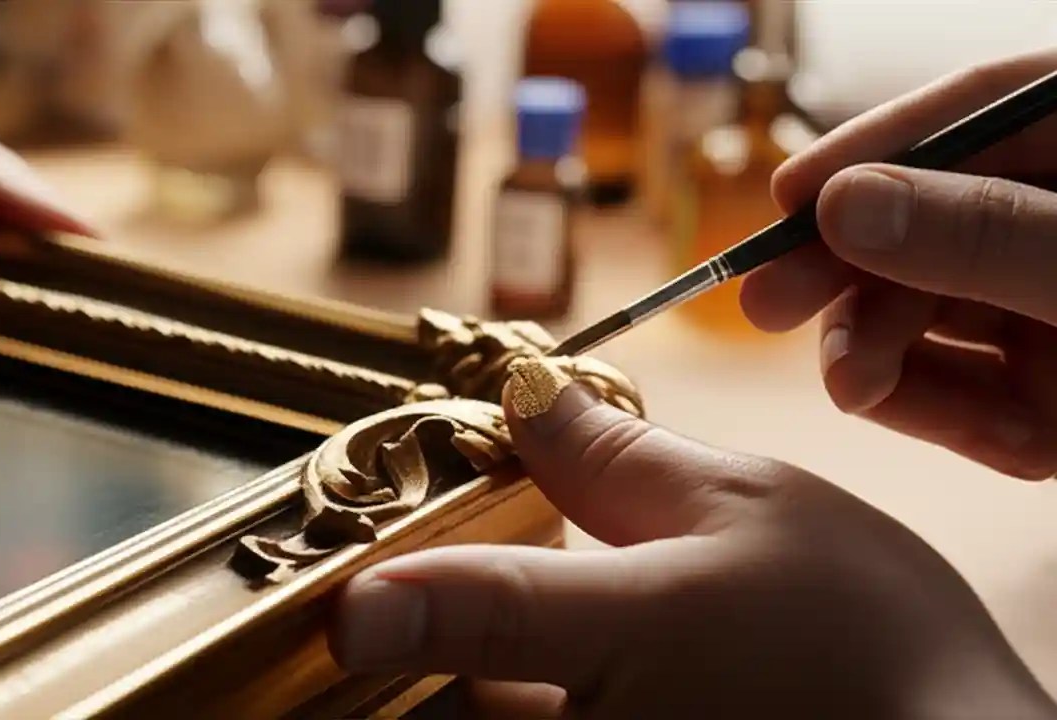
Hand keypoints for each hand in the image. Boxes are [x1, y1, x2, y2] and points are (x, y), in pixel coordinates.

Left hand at [328, 369, 1056, 718]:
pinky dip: (544, 701)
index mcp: (625, 639)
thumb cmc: (869, 638)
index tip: (348, 611)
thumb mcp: (751, 508)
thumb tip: (529, 399)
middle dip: (456, 625)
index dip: (400, 606)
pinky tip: (614, 674)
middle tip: (486, 574)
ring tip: (591, 629)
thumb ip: (621, 462)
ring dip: (497, 674)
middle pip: (464, 688)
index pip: (482, 616)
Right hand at [742, 49, 1056, 480]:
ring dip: (883, 356)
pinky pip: (972, 396)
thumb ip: (984, 235)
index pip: (971, 117)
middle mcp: (1053, 226)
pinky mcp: (1052, 394)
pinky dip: (955, 417)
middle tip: (766, 304)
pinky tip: (987, 435)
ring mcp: (1052, 312)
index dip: (869, 153)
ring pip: (933, 318)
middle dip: (849, 275)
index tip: (786, 197)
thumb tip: (842, 203)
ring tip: (856, 389)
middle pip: (929, 228)